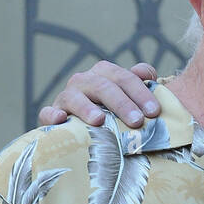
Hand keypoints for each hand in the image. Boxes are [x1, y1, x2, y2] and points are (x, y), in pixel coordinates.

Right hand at [38, 59, 159, 128]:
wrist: (80, 129)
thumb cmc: (111, 113)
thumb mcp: (126, 97)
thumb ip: (137, 84)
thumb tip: (148, 74)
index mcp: (105, 75)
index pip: (124, 78)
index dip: (140, 92)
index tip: (155, 112)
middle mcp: (85, 81)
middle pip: (103, 86)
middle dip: (121, 103)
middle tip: (137, 121)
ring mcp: (67, 97)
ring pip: (75, 97)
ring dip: (87, 108)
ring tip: (100, 120)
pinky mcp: (52, 115)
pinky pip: (48, 113)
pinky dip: (52, 114)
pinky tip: (61, 119)